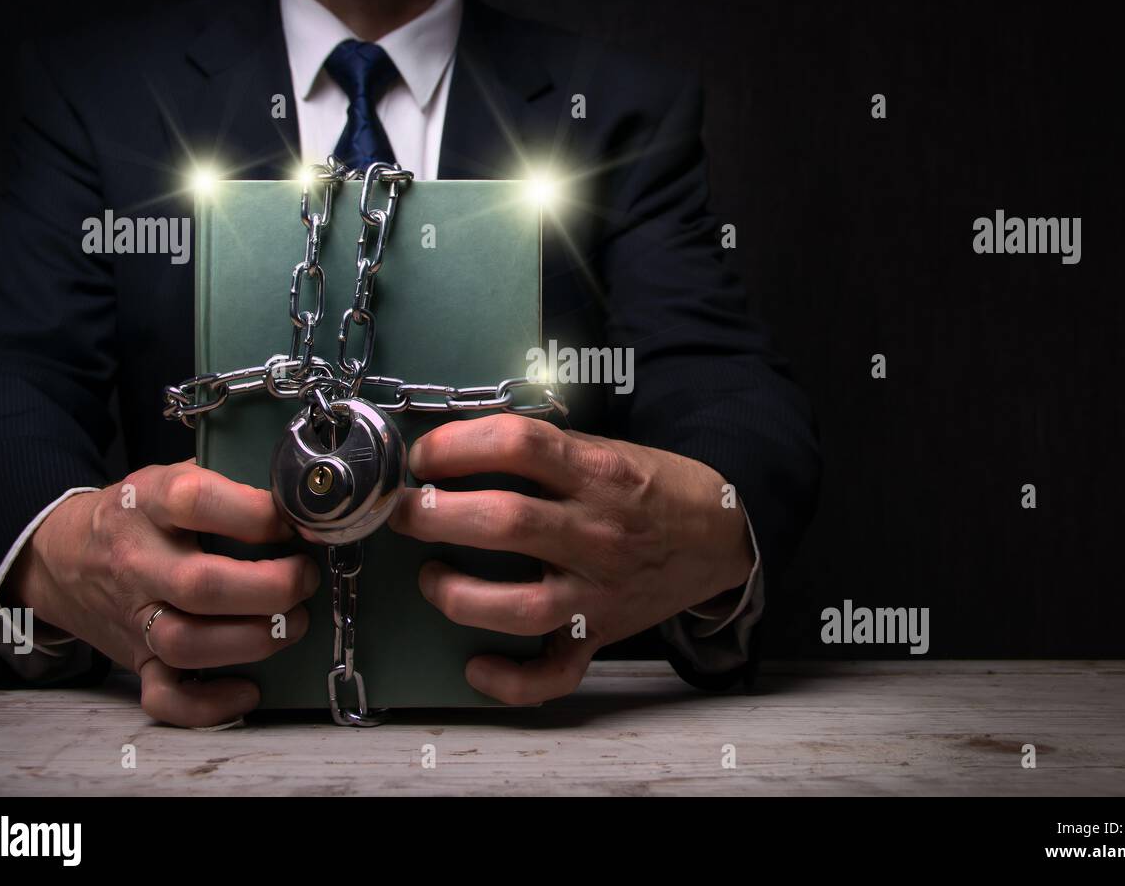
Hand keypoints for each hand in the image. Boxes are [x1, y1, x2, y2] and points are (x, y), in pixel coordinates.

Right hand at [8, 461, 317, 726]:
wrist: (62, 554)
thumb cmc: (140, 513)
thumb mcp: (172, 475)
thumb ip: (227, 480)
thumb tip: (300, 497)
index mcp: (150, 503)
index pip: (198, 502)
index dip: (258, 514)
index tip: (294, 523)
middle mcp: (137, 561)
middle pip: (202, 585)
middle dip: (272, 588)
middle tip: (305, 578)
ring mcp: (133, 616)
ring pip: (187, 643)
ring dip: (254, 640)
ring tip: (293, 622)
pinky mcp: (134, 658)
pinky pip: (164, 696)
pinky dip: (208, 705)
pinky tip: (248, 690)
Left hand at [389, 415, 753, 703]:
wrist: (720, 534)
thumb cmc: (650, 488)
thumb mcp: (606, 448)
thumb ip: (541, 450)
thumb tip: (455, 444)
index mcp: (598, 473)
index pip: (518, 445)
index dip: (457, 445)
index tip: (424, 456)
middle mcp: (597, 533)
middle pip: (504, 522)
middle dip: (435, 515)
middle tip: (404, 512)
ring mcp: (598, 592)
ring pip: (519, 607)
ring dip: (457, 594)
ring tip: (432, 576)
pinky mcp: (600, 635)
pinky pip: (554, 673)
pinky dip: (509, 680)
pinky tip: (474, 665)